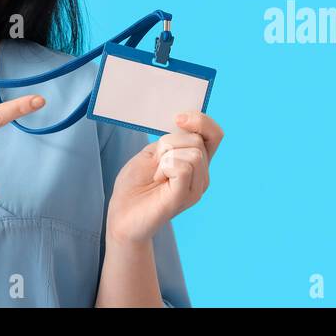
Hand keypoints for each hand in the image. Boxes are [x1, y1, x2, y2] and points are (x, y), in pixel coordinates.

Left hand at [106, 111, 223, 244]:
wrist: (121, 216)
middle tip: (156, 164)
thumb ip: (172, 141)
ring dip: (166, 157)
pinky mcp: (185, 197)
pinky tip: (158, 181)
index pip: (214, 134)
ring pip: (193, 152)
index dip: (201, 121)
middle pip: (197, 140)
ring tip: (157, 176)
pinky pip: (183, 167)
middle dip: (170, 143)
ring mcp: (196, 188)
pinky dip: (165, 167)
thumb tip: (186, 125)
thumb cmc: (135, 185)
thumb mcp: (152, 154)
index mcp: (197, 163)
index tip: (177, 118)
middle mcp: (202, 176)